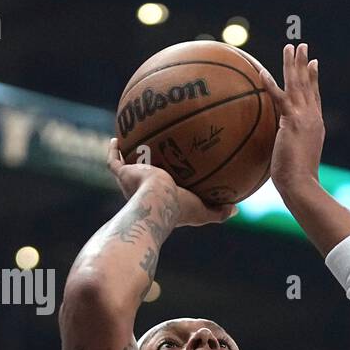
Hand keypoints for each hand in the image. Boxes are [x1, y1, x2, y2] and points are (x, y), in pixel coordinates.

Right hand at [106, 138, 235, 226]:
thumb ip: (219, 210)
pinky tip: (116, 138)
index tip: (173, 174)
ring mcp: (131, 184)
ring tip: (130, 142)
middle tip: (151, 154)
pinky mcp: (123, 175)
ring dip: (128, 157)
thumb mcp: (204, 211)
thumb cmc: (181, 208)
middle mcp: (144, 193)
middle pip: (144, 178)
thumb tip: (236, 207)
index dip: (168, 184)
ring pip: (127, 168)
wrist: (158, 201)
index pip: (165, 192)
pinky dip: (114, 151)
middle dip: (146, 169)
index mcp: (163, 200)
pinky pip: (113, 161)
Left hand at [259, 43, 324, 194]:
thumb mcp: (296, 159)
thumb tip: (282, 150)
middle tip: (303, 47)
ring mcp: (305, 118)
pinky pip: (280, 98)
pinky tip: (262, 71)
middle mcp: (313, 118)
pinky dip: (270, 84)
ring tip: (290, 47)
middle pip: (309, 85)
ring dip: (293, 64)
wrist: (302, 186)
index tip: (314, 65)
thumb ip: (290, 147)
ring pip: (298, 85)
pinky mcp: (293, 121)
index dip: (314, 81)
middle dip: (305, 65)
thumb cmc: (298, 181)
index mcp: (316, 127)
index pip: (315, 98)